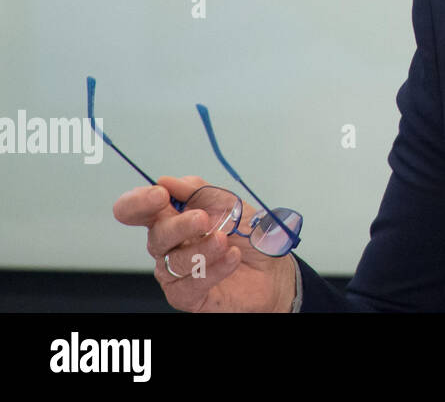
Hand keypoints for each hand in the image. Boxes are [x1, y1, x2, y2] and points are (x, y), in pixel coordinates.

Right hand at [113, 175, 297, 312]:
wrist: (272, 268)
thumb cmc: (246, 235)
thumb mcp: (228, 204)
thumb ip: (199, 191)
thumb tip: (167, 181)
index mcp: (172, 218)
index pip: (138, 211)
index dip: (138, 202)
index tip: (160, 194)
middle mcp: (168, 246)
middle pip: (156, 235)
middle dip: (179, 226)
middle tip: (202, 219)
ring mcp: (175, 273)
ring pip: (174, 261)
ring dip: (202, 249)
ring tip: (225, 241)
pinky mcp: (186, 296)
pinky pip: (190, 284)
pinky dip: (214, 268)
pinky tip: (232, 258)